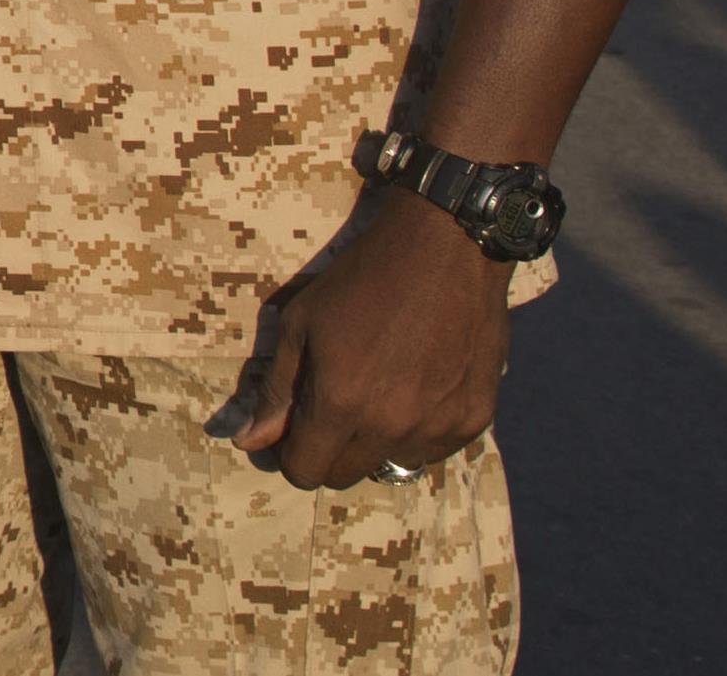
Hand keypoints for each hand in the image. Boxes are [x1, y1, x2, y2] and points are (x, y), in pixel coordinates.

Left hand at [234, 190, 511, 489]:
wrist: (447, 251)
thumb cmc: (361, 280)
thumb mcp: (301, 324)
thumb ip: (277, 391)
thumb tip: (250, 443)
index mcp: (343, 403)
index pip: (307, 472)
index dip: (291, 453)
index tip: (293, 428)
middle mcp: (393, 425)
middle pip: (346, 474)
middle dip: (328, 449)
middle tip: (331, 406)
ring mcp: (440, 425)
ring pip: (392, 464)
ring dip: (376, 441)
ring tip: (378, 390)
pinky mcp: (476, 418)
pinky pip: (435, 448)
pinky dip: (419, 430)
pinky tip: (416, 386)